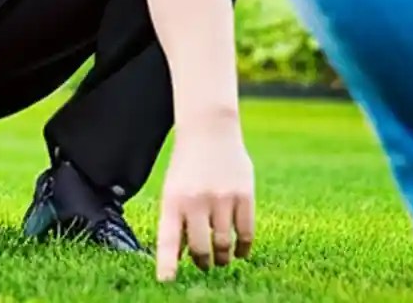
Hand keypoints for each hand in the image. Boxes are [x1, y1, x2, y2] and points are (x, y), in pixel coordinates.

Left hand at [154, 125, 254, 281]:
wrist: (210, 131)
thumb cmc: (187, 166)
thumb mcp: (173, 191)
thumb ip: (177, 222)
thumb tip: (180, 258)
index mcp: (173, 201)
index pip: (169, 239)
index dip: (167, 263)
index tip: (166, 280)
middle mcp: (196, 201)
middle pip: (202, 248)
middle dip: (203, 262)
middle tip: (205, 264)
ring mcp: (222, 198)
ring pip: (225, 243)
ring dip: (223, 257)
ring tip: (221, 259)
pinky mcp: (244, 195)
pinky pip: (246, 233)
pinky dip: (243, 247)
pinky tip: (240, 251)